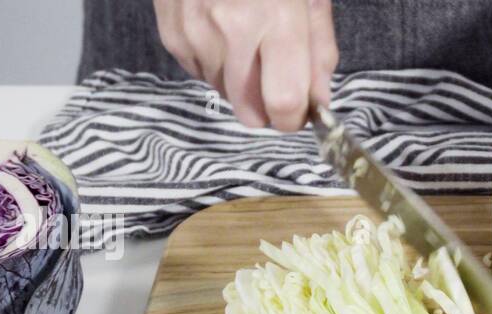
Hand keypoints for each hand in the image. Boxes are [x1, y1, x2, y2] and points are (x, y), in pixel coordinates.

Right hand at [153, 0, 338, 130]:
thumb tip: (318, 100)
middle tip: (278, 84)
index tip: (300, 113)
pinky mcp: (172, 33)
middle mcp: (232, 29)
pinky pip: (200, 73)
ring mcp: (196, 31)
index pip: (283, 103)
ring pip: (224, 94)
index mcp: (276, 18)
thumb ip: (319, 50)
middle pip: (250, 112)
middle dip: (268, 109)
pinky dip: (217, 64)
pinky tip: (224, 32)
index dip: (293, 118)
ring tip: (249, 41)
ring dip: (241, 83)